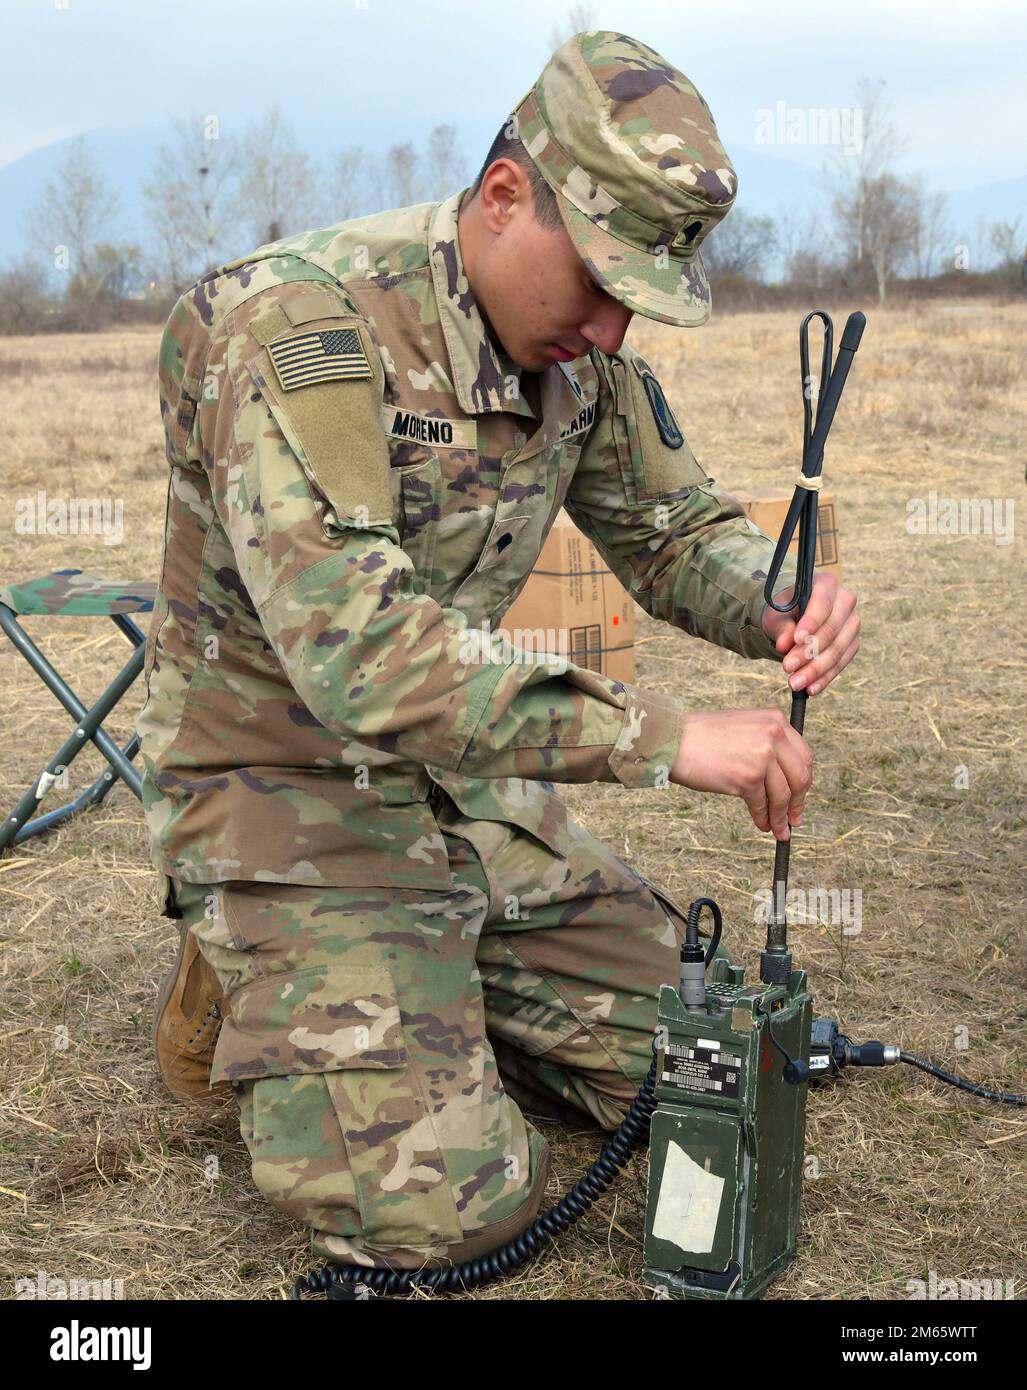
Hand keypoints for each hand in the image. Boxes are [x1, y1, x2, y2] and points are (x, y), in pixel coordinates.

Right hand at [670, 708, 812, 839]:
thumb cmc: (702, 736)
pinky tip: (762, 824)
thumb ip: (766, 743)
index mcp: (775, 719)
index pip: (803, 755)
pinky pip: (762, 804)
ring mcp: (762, 757)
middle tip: (795, 818)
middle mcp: (773, 735)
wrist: (673, 740)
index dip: (802, 781)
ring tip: (778, 829)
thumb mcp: (743, 727)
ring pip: (782, 795)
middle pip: (800, 777)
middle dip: (798, 802)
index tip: (798, 796)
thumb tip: (782, 778)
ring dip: (781, 816)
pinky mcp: (748, 778)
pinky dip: (763, 818)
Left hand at [761, 572, 859, 695]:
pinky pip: (841, 664)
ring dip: (815, 670)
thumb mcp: (776, 615)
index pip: (823, 604)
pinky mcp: (853, 644)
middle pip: (831, 631)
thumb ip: (781, 627)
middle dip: (808, 652)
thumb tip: (785, 644)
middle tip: (787, 667)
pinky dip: (825, 678)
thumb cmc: (784, 611)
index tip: (796, 640)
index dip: (811, 623)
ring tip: (794, 683)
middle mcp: (846, 602)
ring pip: (837, 651)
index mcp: (827, 584)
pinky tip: (810, 689)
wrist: (794, 619)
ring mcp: (853, 624)